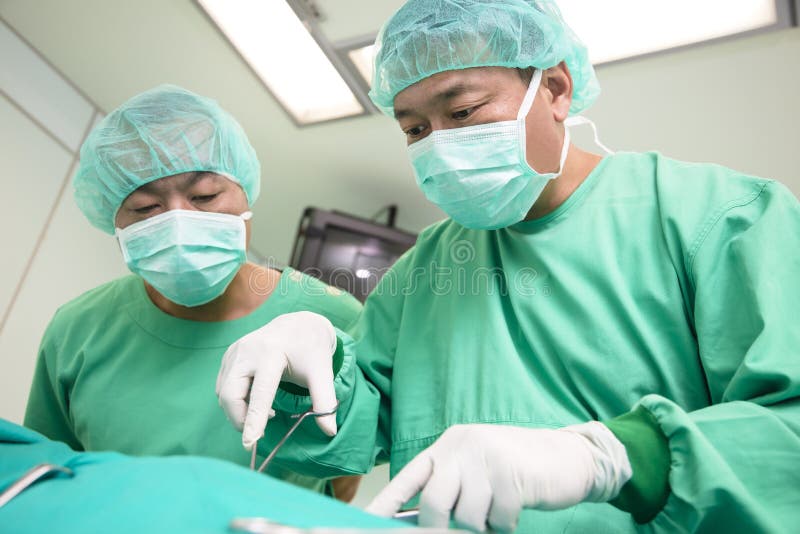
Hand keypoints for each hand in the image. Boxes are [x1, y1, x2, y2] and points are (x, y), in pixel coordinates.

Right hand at [216, 311, 338, 448]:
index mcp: (271, 353)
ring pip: (223, 393)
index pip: (259, 393)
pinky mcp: (229, 355)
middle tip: (259, 432)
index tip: (249, 443)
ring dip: (238, 411)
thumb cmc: (311, 350)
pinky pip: (222, 386)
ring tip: (265, 411)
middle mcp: (247, 351)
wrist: (299, 324)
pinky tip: (255, 400)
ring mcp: (235, 351)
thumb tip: (330, 432)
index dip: (253, 420)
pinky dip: (234, 401)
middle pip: (231, 395)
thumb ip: (325, 402)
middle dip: (240, 419)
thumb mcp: (323, 373)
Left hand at [366, 422, 630, 531]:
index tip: (364, 525)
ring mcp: (488, 459)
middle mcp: (463, 447)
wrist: (568, 456)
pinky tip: (516, 506)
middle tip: (470, 521)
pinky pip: (497, 521)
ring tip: (498, 507)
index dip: (385, 505)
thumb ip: (449, 488)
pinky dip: (505, 524)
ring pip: (467, 517)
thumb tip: (421, 522)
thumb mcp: (476, 469)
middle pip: (435, 504)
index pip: (409, 479)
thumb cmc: (515, 469)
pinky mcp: (513, 475)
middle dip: (444, 527)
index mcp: (449, 445)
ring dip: (483, 524)